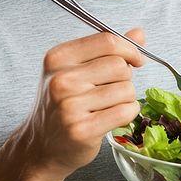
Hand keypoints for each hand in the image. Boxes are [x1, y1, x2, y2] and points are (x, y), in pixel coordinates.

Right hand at [20, 28, 144, 179]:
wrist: (41, 146)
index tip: (134, 60)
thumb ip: (107, 51)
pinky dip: (127, 115)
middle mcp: (61, 80)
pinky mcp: (82, 130)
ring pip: (126, 90)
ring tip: (107, 107)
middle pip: (120, 66)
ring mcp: (70, 106)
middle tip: (110, 91)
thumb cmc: (61, 106)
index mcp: (58, 58)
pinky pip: (125, 112)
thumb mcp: (75, 71)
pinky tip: (112, 118)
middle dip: (125, 79)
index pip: (107, 41)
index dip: (129, 49)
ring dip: (126, 100)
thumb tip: (139, 33)